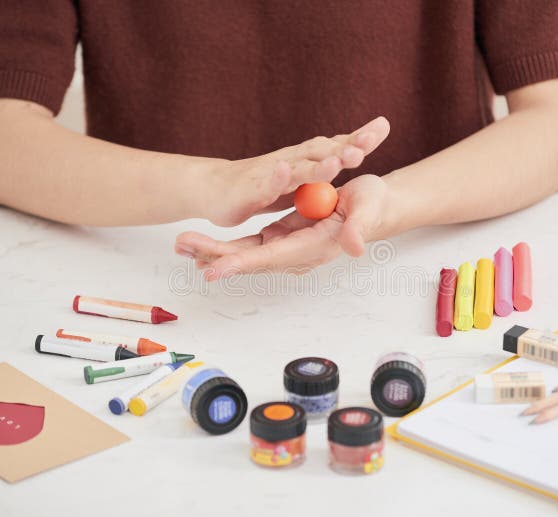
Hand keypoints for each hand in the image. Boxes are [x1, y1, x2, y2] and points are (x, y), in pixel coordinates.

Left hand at [175, 174, 392, 278]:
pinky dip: (226, 247)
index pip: (271, 257)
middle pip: (250, 259)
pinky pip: (250, 246)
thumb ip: (360, 227)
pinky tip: (203, 245)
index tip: (213, 269)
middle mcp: (297, 251)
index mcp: (314, 245)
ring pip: (246, 254)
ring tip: (181, 244)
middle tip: (181, 246)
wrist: (376, 206)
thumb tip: (355, 247)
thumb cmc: (374, 205)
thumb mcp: (369, 209)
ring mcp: (288, 245)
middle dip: (215, 255)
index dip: (242, 263)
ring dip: (213, 252)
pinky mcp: (284, 235)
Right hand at [201, 117, 389, 226]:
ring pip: (299, 167)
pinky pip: (266, 182)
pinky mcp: (253, 189)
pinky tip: (285, 170)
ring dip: (317, 164)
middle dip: (346, 146)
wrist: (216, 188)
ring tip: (337, 161)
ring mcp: (272, 173)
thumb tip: (355, 154)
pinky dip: (275, 176)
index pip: (336, 145)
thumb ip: (326, 170)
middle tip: (369, 141)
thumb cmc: (262, 184)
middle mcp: (292, 160)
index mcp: (306, 160)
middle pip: (322, 150)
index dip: (359, 137)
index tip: (383, 126)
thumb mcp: (301, 180)